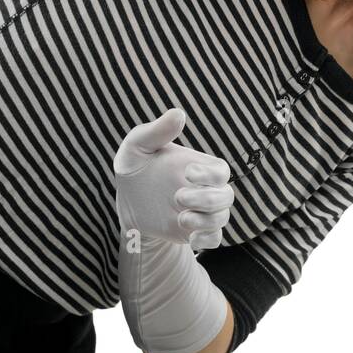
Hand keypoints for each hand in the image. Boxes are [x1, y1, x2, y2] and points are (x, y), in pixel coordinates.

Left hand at [114, 107, 232, 249]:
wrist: (126, 202)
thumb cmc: (135, 166)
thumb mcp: (138, 146)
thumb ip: (157, 131)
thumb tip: (179, 113)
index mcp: (199, 167)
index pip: (221, 171)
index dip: (211, 173)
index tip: (188, 172)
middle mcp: (206, 190)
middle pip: (226, 196)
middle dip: (206, 199)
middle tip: (178, 197)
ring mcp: (201, 212)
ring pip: (221, 218)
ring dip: (206, 220)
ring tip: (181, 218)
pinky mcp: (195, 231)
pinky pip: (214, 239)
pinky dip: (208, 239)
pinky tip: (191, 237)